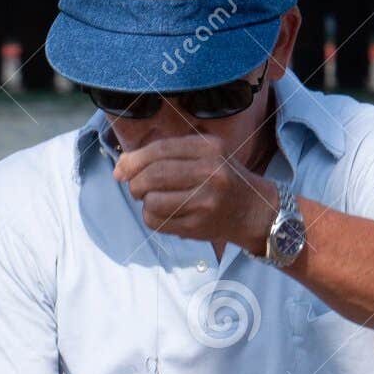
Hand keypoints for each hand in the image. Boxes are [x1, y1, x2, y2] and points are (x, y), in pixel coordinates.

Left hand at [113, 134, 276, 252]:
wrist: (253, 210)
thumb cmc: (221, 178)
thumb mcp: (203, 154)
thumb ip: (164, 155)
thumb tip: (120, 168)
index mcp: (210, 147)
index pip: (160, 149)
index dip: (134, 160)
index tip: (121, 170)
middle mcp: (210, 172)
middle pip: (153, 175)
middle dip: (136, 183)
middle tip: (138, 188)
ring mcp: (206, 201)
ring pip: (152, 201)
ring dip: (145, 202)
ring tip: (155, 200)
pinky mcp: (199, 225)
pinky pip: (157, 222)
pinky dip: (152, 218)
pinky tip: (165, 214)